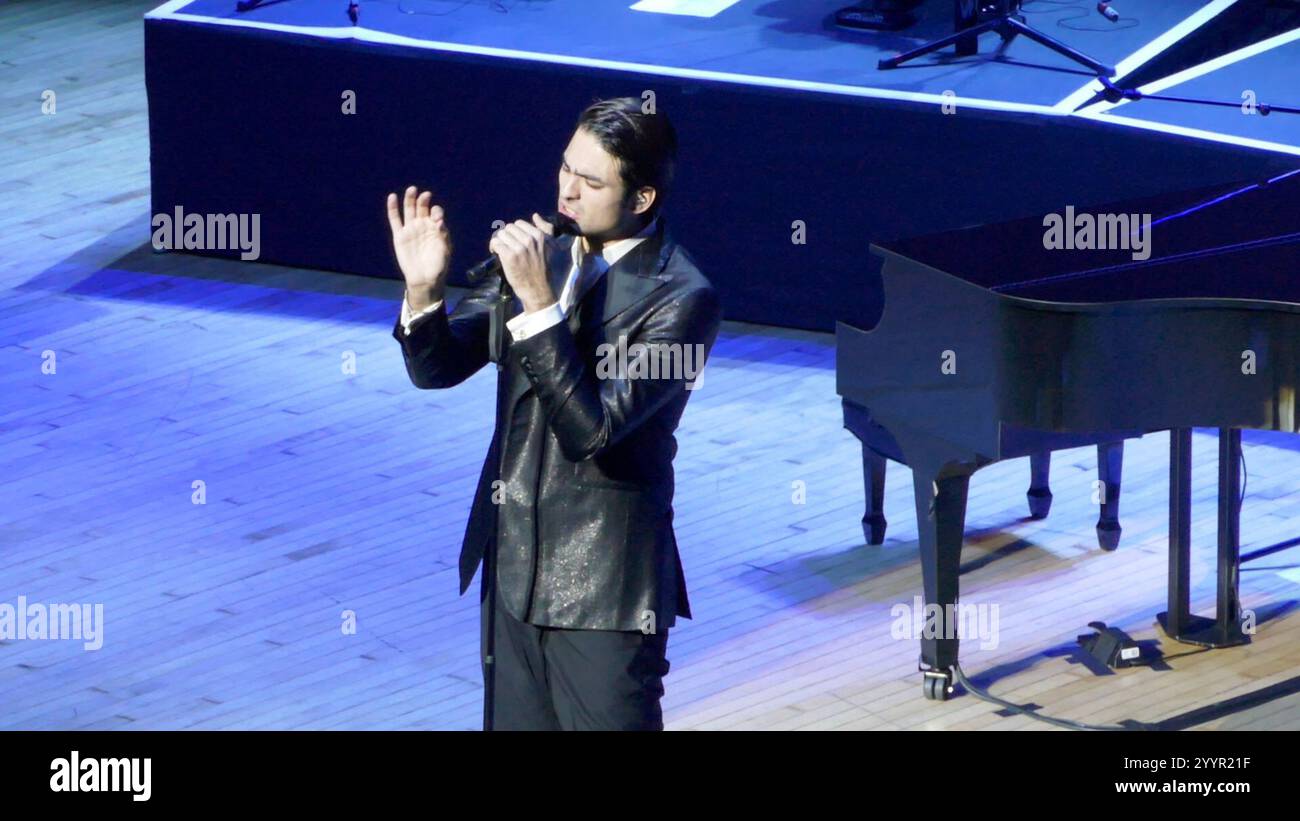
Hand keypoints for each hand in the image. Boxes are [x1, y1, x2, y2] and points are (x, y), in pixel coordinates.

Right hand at [386, 186, 450, 307]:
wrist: (425, 279)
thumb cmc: (438, 265)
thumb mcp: (444, 250)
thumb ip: (442, 235)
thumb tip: (438, 221)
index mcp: (435, 228)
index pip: (435, 213)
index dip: (436, 211)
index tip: (437, 217)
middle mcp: (423, 226)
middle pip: (422, 208)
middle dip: (424, 200)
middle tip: (426, 195)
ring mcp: (410, 229)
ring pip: (409, 210)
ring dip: (410, 199)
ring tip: (412, 189)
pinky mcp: (399, 236)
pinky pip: (394, 220)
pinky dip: (393, 208)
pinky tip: (392, 197)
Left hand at [489, 214, 556, 313]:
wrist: (537, 289)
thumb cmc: (542, 269)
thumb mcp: (550, 247)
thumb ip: (545, 229)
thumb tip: (535, 216)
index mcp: (539, 236)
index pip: (519, 223)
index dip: (514, 232)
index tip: (514, 241)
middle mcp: (529, 240)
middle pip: (508, 228)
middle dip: (506, 236)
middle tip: (506, 247)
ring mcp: (519, 248)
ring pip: (500, 234)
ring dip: (499, 242)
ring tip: (501, 250)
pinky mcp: (509, 256)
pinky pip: (496, 243)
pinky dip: (493, 248)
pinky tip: (495, 253)